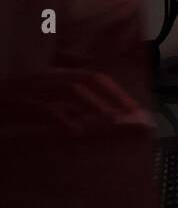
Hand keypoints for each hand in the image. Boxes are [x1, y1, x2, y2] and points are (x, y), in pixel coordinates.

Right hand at [0, 68, 148, 134]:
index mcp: (55, 76)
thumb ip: (70, 107)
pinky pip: (45, 108)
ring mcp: (34, 88)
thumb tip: (99, 116)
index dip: (114, 90)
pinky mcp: (20, 103)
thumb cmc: (15, 106)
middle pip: (87, 78)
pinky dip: (62, 119)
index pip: (92, 76)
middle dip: (112, 94)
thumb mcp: (46, 103)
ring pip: (70, 90)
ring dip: (94, 104)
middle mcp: (47, 78)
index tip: (132, 106)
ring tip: (110, 120)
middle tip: (129, 112)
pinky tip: (75, 131)